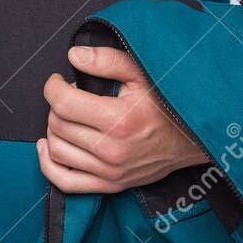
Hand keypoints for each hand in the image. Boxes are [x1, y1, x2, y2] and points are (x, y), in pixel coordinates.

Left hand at [37, 45, 208, 194]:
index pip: (63, 103)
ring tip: (67, 117)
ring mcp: (110, 171)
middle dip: (56, 105)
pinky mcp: (110, 185)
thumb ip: (107, 61)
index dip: (53, 87)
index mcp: (119, 120)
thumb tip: (74, 56)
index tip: (58, 80)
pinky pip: (65, 182)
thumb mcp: (142, 73)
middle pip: (58, 125)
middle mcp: (112, 150)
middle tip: (70, 96)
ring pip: (57, 151)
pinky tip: (48, 146)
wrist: (194, 139)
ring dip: (53, 130)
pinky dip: (48, 164)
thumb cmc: (168, 103)